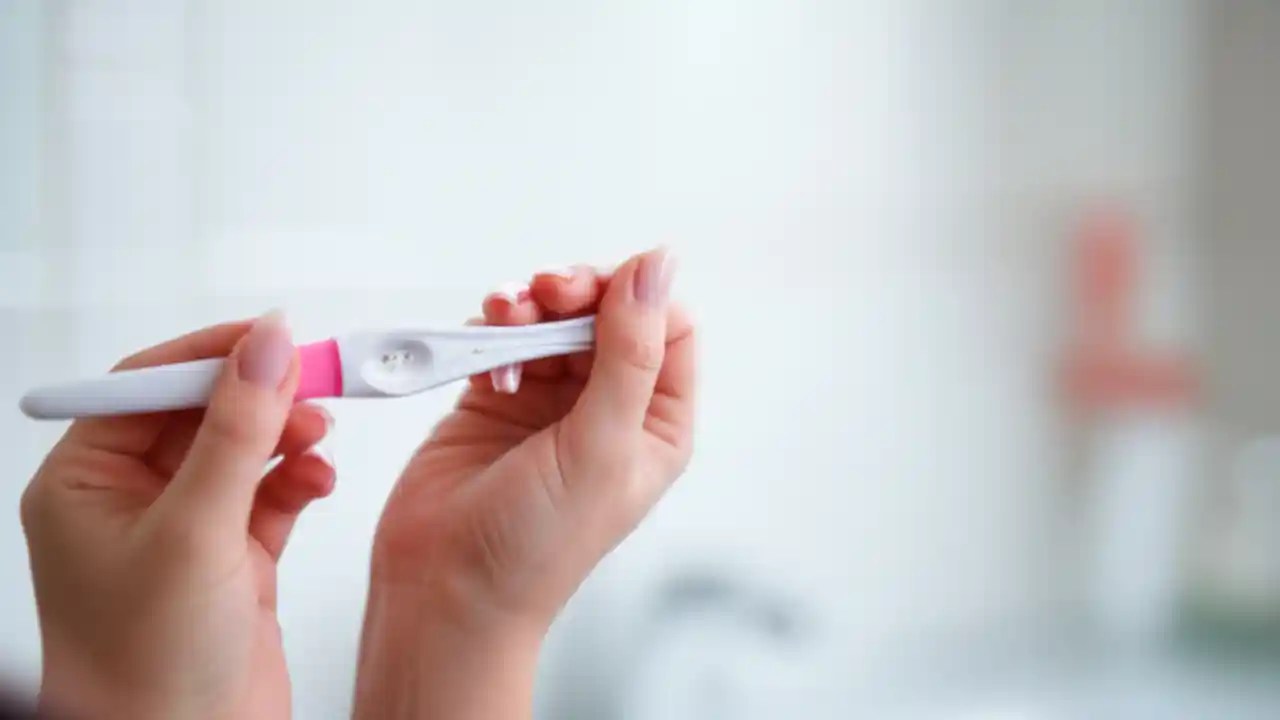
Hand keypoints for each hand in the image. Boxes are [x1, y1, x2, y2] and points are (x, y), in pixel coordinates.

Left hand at [21, 314, 335, 719]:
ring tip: (319, 434)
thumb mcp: (194, 532)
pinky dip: (300, 481)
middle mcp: (131, 503)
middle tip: (316, 377)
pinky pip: (270, 496)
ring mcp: (186, 532)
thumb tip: (264, 344)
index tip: (274, 337)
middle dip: (261, 396)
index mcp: (86, 485)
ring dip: (286, 436)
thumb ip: (236, 431)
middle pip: (202, 413)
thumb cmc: (148, 673)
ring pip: (243, 451)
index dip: (213, 356)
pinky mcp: (233, 562)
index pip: (148, 387)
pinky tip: (319, 480)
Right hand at [355, 248, 694, 718]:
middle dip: (575, 292)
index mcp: (658, 423)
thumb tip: (660, 264)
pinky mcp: (498, 398)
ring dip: (527, 305)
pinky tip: (487, 358)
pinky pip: (503, 337)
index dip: (635, 295)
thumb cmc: (536, 544)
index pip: (668, 326)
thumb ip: (630, 352)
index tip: (590, 293)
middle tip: (542, 293)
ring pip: (552, 317)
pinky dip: (492, 332)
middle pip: (608, 311)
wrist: (446, 592)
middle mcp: (611, 407)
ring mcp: (552, 401)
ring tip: (503, 314)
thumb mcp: (601, 444)